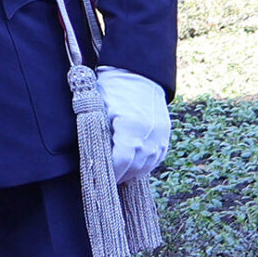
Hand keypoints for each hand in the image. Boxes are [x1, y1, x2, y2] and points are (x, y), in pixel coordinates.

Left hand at [96, 67, 170, 184]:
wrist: (137, 74)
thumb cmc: (111, 89)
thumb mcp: (99, 108)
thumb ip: (97, 133)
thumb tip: (91, 156)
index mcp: (131, 127)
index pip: (121, 161)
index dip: (110, 173)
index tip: (99, 178)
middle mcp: (150, 135)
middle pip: (135, 167)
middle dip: (120, 176)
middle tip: (105, 182)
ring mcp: (161, 136)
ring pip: (147, 165)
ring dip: (132, 172)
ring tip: (118, 176)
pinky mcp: (166, 136)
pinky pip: (156, 158)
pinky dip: (144, 164)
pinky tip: (132, 166)